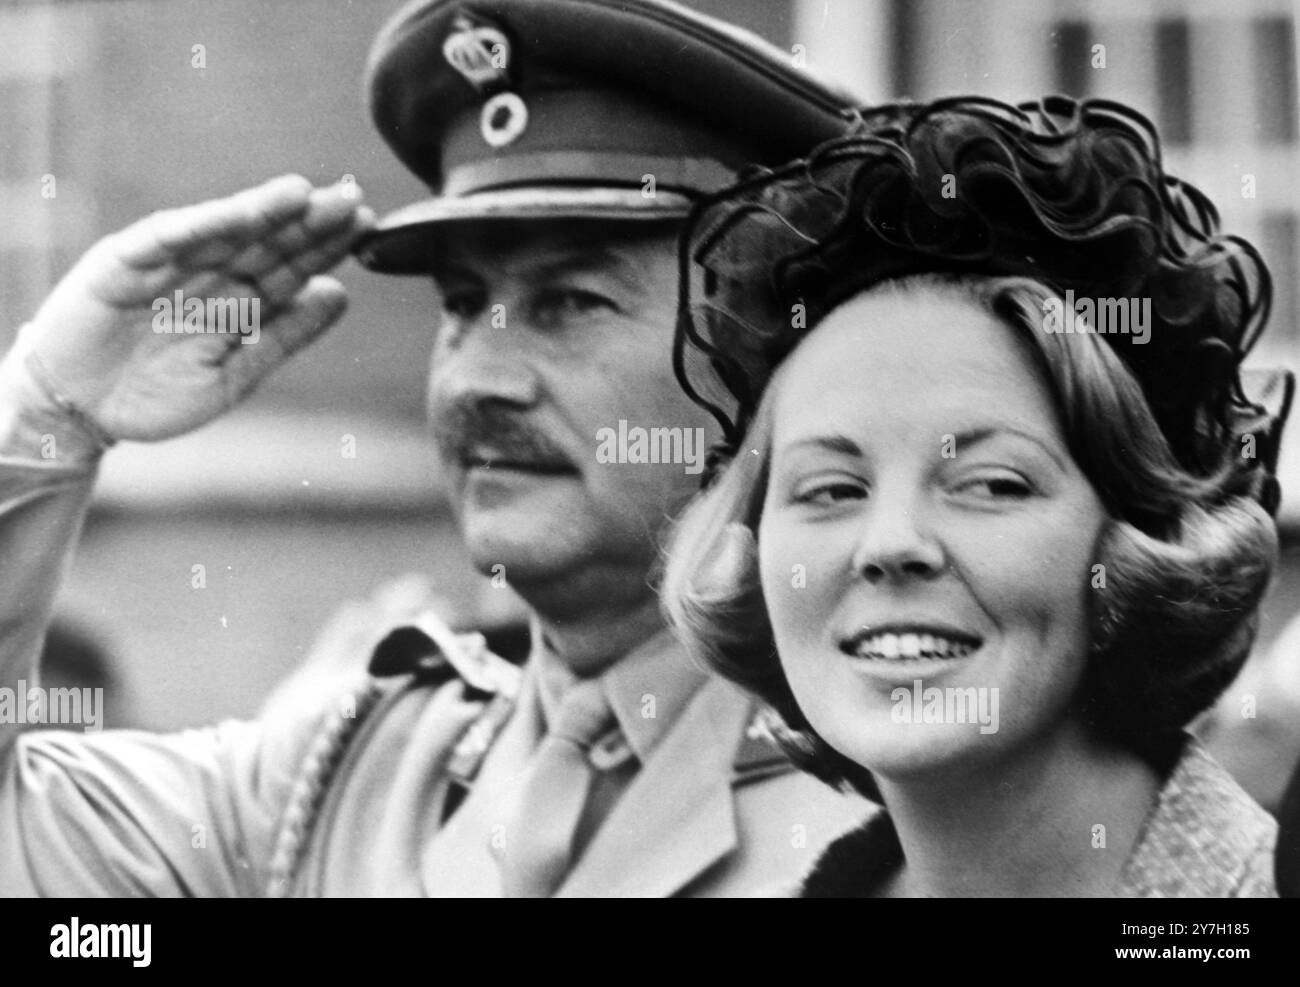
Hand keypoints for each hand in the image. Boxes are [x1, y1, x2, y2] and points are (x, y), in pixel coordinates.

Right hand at [21, 175, 372, 441]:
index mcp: (240, 301)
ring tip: (304, 195)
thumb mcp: (236, 375)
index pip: (291, 268)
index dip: (326, 248)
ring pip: (224, 231)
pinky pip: (168, 237)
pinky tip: (242, 212)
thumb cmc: (159, 396)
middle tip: (350, 200)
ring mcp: (170, 263)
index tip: (366, 227)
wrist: (81, 411)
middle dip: (307, 222)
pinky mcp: (126, 259)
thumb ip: (285, 335)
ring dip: (263, 211)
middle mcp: (210, 273)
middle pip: (267, 242)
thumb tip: (340, 294)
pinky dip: (204, 224)